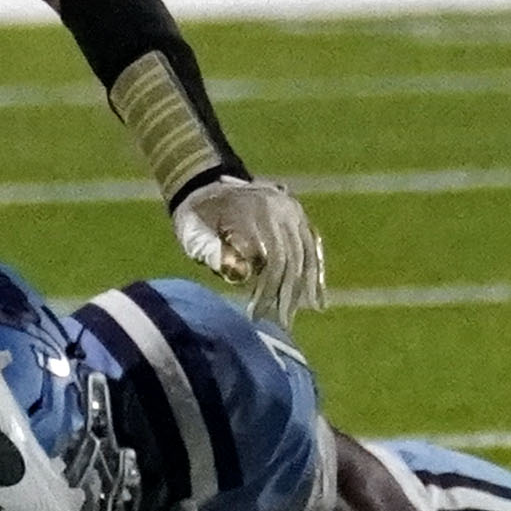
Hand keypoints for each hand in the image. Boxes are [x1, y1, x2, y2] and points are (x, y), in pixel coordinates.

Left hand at [173, 177, 324, 324]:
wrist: (206, 184)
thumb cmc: (196, 218)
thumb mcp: (192, 234)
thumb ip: (212, 252)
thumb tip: (240, 275)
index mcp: (248, 211)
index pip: (266, 258)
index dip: (264, 290)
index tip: (255, 316)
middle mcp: (275, 206)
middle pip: (287, 259)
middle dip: (283, 296)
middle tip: (279, 327)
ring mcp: (290, 209)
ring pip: (303, 255)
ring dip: (300, 291)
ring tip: (291, 319)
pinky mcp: (298, 214)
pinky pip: (312, 246)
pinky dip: (316, 275)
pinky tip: (317, 301)